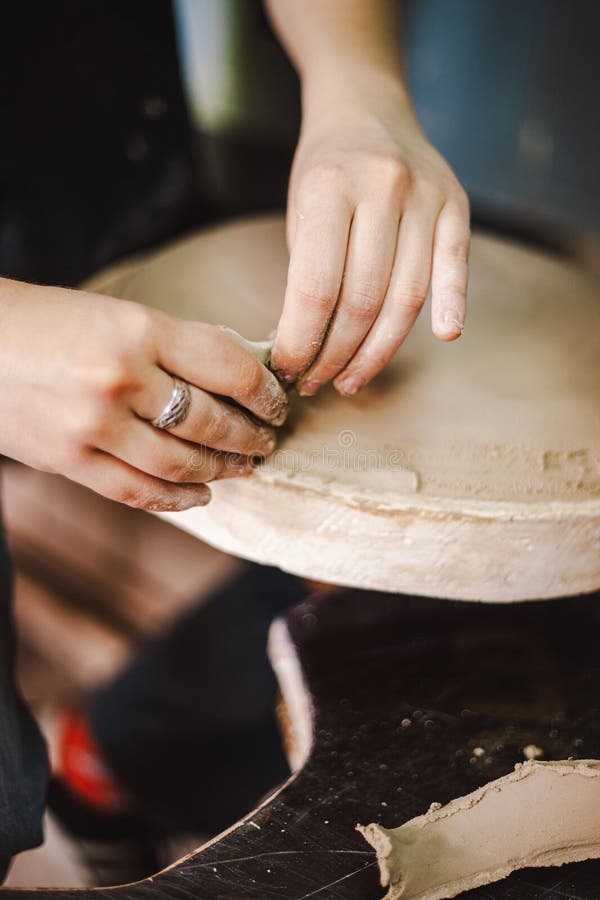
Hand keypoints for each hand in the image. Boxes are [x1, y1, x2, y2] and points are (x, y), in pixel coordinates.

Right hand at [0, 279, 287, 510]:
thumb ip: (172, 348)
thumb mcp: (117, 316)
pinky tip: (201, 495)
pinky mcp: (69, 461)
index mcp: (139, 330)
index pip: (229, 367)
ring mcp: (94, 426)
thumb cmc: (50, 323)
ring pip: (181, 464)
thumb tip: (237, 382)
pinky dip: (178, 498)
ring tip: (242, 469)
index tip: (277, 404)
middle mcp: (120, 378)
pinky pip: (138, 492)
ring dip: (222, 470)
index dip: (265, 392)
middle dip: (250, 437)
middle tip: (266, 442)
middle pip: (212, 421)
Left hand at [271, 76, 469, 395]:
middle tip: (317, 382)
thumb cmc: (325, 169)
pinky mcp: (456, 204)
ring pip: (406, 297)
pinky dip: (452, 303)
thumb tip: (301, 347)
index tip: (289, 369)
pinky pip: (456, 264)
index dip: (301, 340)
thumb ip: (305, 273)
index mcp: (329, 188)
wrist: (367, 106)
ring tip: (351, 380)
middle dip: (335, 355)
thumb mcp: (299, 210)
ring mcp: (425, 196)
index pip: (315, 288)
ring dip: (377, 352)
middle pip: (362, 301)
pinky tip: (445, 336)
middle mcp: (382, 188)